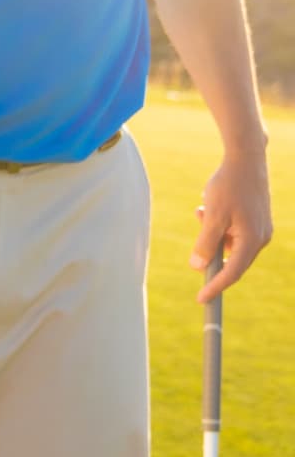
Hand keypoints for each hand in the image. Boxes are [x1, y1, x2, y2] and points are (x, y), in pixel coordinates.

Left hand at [190, 149, 272, 301]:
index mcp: (252, 240)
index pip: (232, 273)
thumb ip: (205, 242)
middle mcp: (260, 238)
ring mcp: (260, 228)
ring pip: (230, 243)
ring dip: (211, 235)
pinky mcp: (256, 219)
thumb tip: (198, 266)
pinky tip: (207, 206)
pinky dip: (219, 225)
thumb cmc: (228, 185)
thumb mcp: (213, 214)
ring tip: (201, 211)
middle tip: (195, 248)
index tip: (200, 299)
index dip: (215, 287)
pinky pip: (234, 232)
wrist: (246, 158)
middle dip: (210, 253)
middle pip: (232, 259)